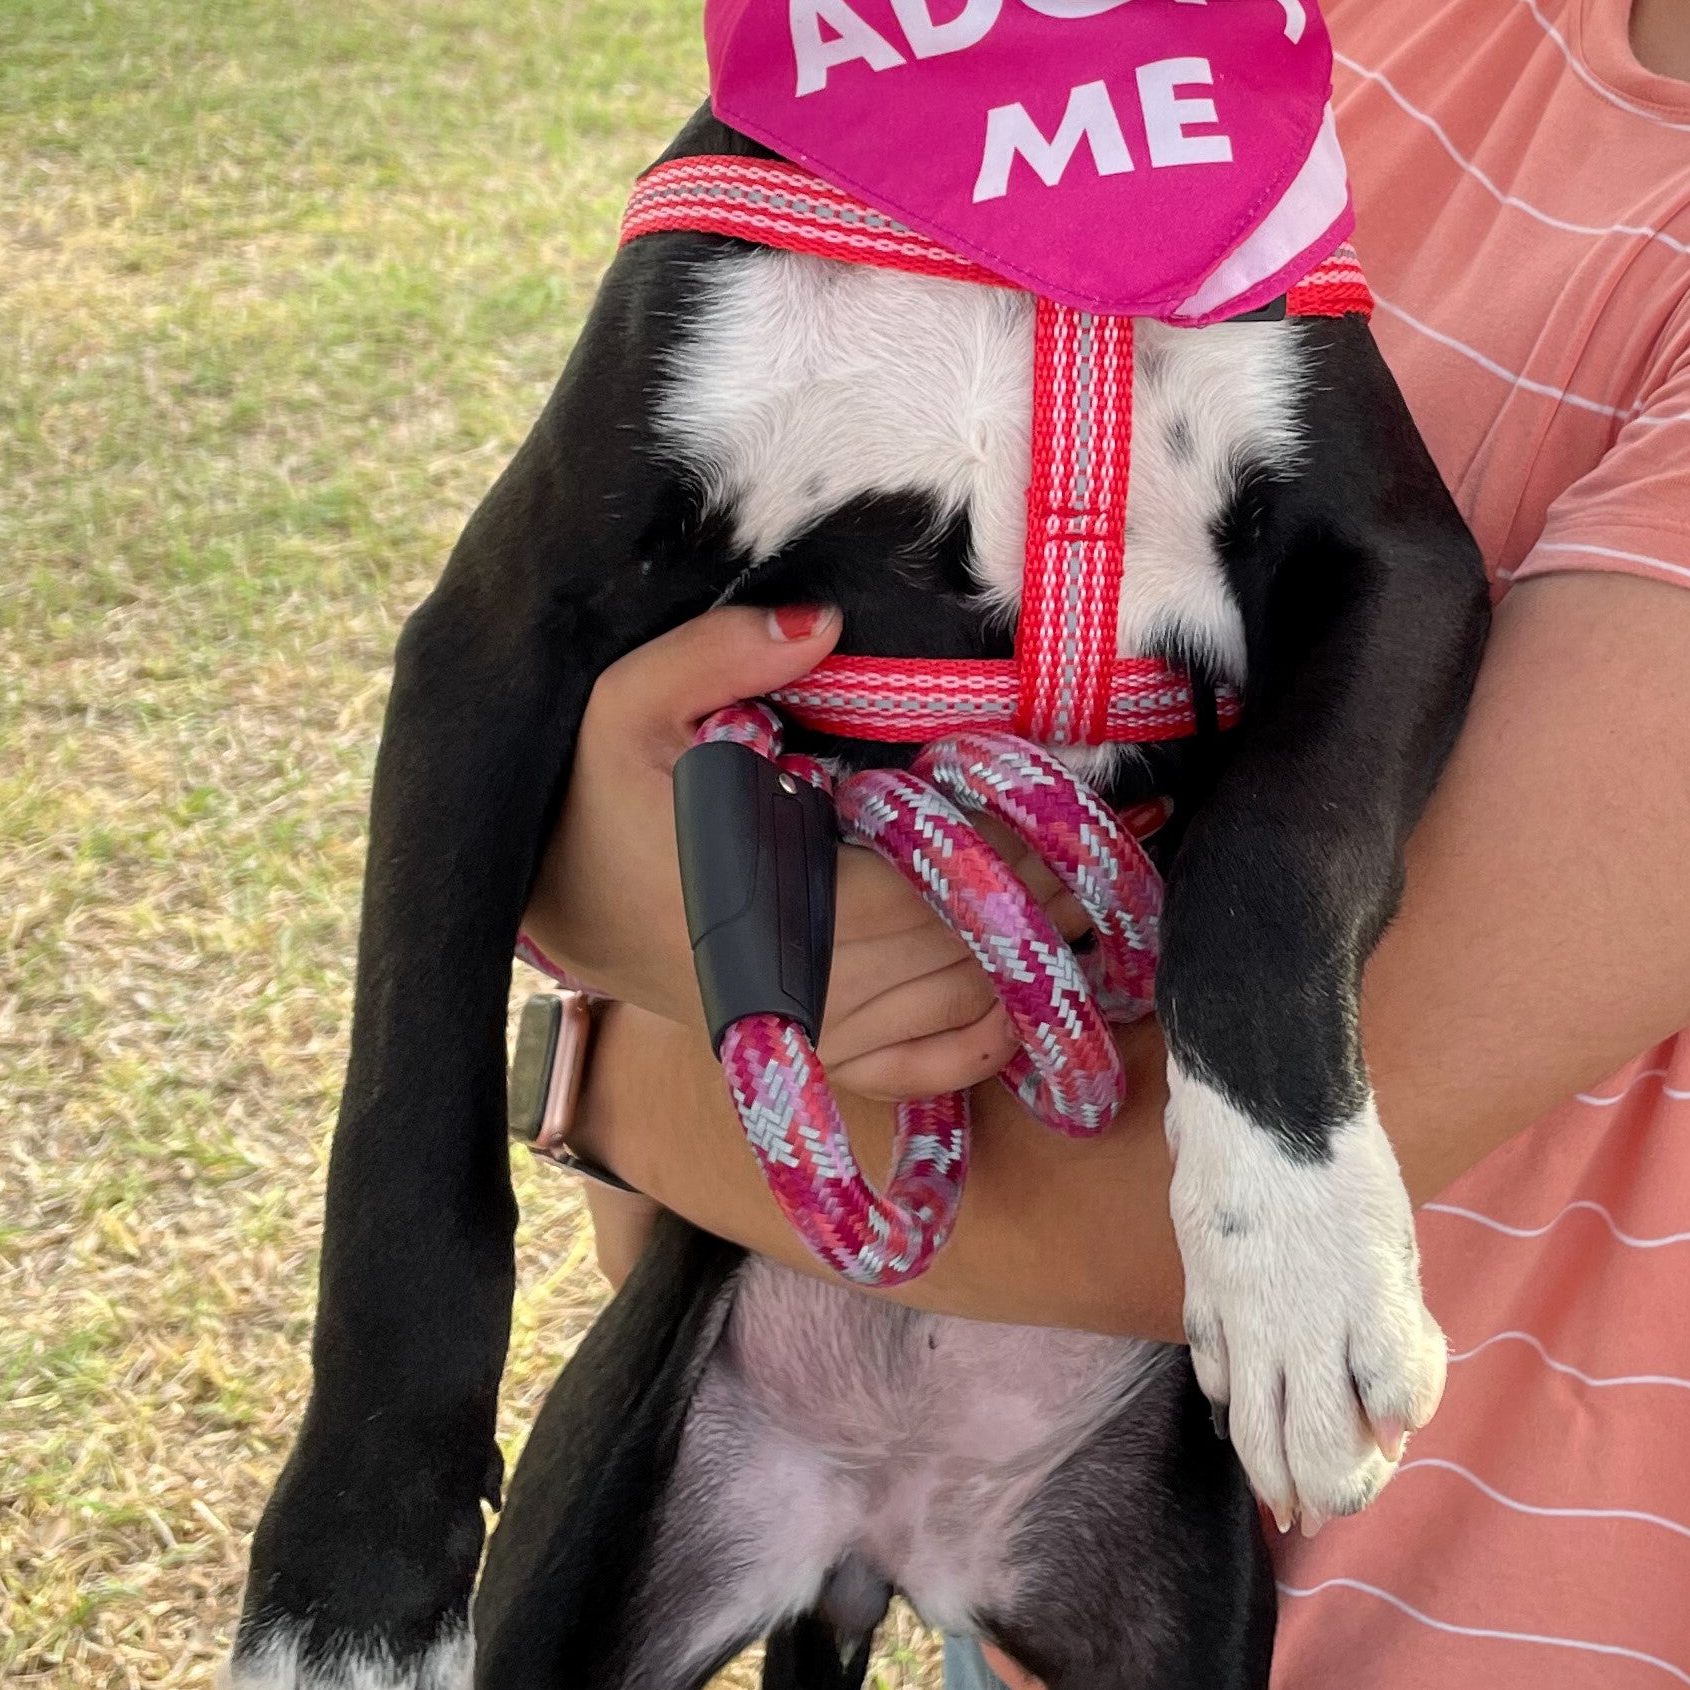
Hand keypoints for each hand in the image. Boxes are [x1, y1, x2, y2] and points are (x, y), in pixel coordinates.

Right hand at [522, 604, 1101, 1100]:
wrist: (552, 897)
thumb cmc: (595, 800)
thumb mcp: (624, 707)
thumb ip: (714, 656)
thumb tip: (819, 620)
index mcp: (771, 901)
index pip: (933, 875)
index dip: (1017, 838)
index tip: (1092, 795)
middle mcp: (803, 984)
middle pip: (965, 937)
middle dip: (1055, 887)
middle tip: (1138, 838)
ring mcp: (810, 1032)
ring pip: (958, 1002)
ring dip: (1042, 955)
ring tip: (1121, 902)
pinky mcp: (809, 1056)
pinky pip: (916, 1069)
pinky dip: (981, 1046)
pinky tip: (1034, 1005)